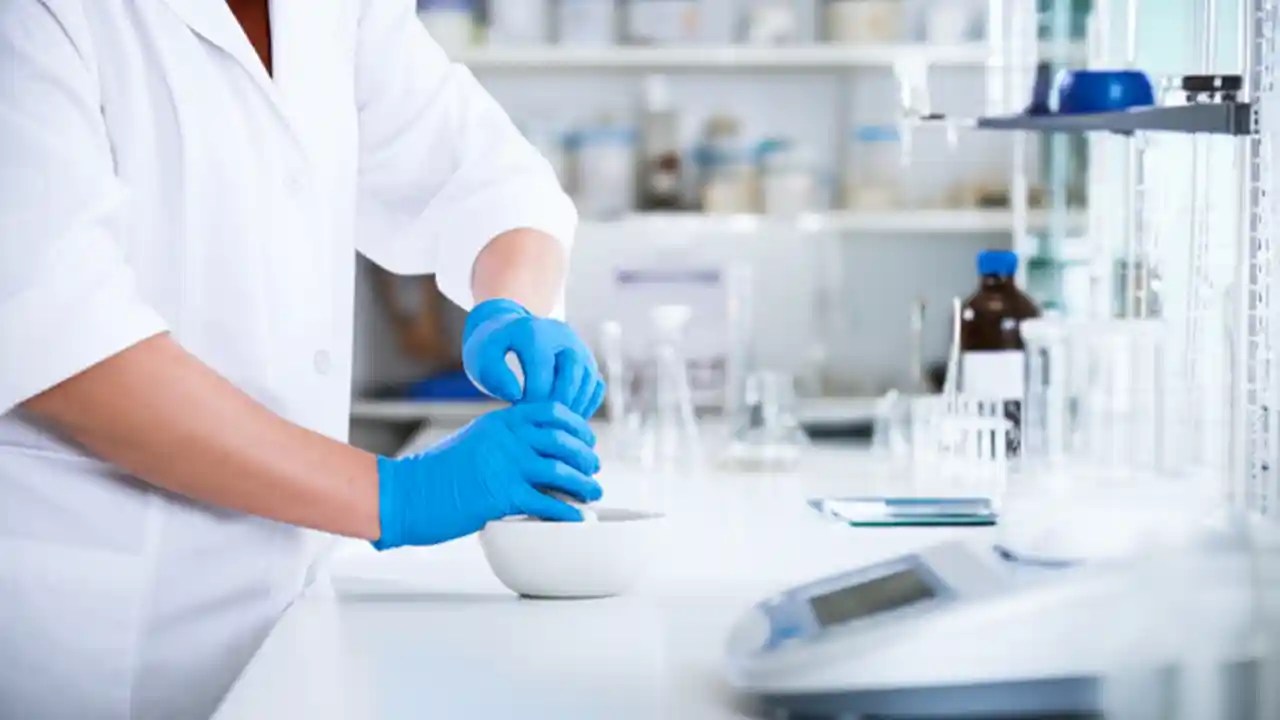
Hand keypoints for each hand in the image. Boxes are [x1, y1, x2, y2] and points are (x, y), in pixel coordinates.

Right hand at [373, 402, 602, 549]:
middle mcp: (506, 438)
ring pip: (561, 471)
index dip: (576, 425)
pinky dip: (568, 512)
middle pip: (563, 441)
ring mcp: (505, 465)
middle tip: (594, 469)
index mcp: (499, 421)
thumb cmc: (436, 473)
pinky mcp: (502, 496)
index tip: (587, 440)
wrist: (405, 494)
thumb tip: (532, 448)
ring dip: (583, 484)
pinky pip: (547, 503)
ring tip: (592, 493)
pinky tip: (578, 518)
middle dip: (585, 456)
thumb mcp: (473, 440)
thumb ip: (502, 439)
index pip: (551, 411)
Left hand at [462, 298, 605, 417]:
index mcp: (534, 333)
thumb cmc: (491, 349)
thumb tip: (516, 395)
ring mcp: (580, 347)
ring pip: (589, 380)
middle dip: (558, 404)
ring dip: (576, 407)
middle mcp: (563, 336)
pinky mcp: (588, 360)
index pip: (542, 373)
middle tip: (544, 425)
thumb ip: (494, 375)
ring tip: (556, 426)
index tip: (521, 417)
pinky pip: (596, 386)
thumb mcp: (481, 357)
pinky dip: (586, 405)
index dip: (532, 400)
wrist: (508, 331)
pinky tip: (568, 420)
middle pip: (572, 374)